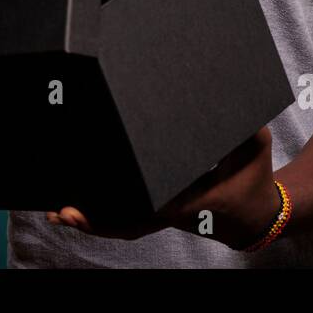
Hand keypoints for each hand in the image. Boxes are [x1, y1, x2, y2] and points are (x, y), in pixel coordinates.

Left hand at [47, 126, 277, 248]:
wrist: (254, 213)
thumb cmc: (254, 175)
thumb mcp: (256, 143)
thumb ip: (240, 121)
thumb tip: (223, 86)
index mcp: (194, 200)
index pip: (158, 204)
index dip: (130, 203)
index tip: (104, 192)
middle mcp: (174, 213)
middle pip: (129, 223)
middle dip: (95, 220)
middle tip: (62, 211)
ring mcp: (164, 217)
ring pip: (122, 225)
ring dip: (91, 221)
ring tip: (56, 212)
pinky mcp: (158, 214)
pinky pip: (125, 219)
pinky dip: (99, 218)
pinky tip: (71, 210)